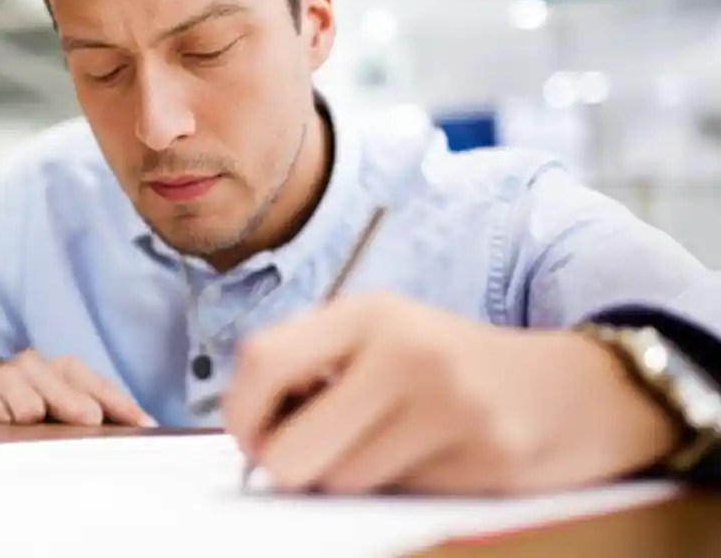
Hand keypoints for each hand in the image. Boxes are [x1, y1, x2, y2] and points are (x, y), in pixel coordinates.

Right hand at [0, 350, 156, 426]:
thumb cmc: (22, 396)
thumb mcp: (55, 400)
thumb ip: (87, 411)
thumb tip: (131, 429)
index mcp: (66, 369)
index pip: (101, 388)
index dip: (124, 408)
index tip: (144, 427)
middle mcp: (42, 367)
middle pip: (74, 397)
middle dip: (84, 415)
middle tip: (93, 429)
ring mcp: (12, 378)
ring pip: (35, 408)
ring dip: (39, 425)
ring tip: (35, 433)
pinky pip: (5, 415)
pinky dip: (10, 425)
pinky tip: (8, 428)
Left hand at [223, 294, 679, 494]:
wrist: (571, 390)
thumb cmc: (453, 368)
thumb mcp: (382, 339)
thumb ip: (314, 367)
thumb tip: (249, 428)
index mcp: (367, 313)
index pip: (262, 360)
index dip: (240, 413)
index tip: (250, 438)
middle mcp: (404, 349)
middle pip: (289, 449)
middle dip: (289, 468)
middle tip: (310, 460)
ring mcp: (446, 401)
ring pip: (339, 483)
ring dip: (348, 481)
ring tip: (390, 449)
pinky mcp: (481, 453)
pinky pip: (395, 498)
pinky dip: (396, 491)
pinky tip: (429, 460)